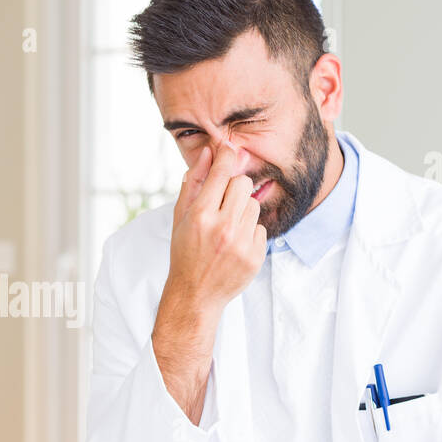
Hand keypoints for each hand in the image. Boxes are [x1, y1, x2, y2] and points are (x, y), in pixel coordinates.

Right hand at [162, 142, 268, 324]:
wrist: (195, 294)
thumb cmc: (184, 252)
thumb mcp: (181, 217)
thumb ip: (194, 182)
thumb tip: (209, 152)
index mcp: (200, 215)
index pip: (221, 172)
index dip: (226, 155)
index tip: (229, 148)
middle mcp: (222, 228)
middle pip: (244, 184)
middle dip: (234, 188)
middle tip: (223, 203)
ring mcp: (241, 243)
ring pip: (254, 205)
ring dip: (243, 211)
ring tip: (227, 228)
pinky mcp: (255, 256)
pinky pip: (260, 228)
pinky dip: (249, 233)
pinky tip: (234, 245)